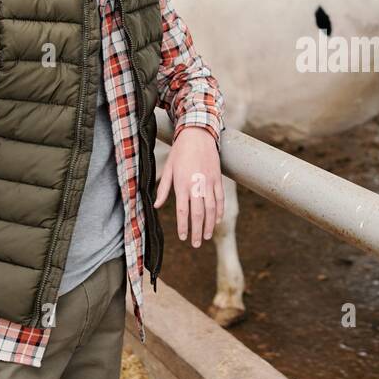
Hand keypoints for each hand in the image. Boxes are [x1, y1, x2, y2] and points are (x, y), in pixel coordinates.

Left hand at [154, 125, 223, 247]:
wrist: (197, 134)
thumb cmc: (180, 151)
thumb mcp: (168, 168)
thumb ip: (163, 189)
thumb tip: (157, 206)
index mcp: (182, 184)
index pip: (183, 211)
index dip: (184, 226)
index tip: (183, 237)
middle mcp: (197, 185)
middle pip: (198, 214)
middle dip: (197, 231)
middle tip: (196, 244)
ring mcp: (209, 182)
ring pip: (212, 208)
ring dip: (209, 224)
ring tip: (206, 236)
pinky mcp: (218, 178)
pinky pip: (220, 198)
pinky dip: (220, 211)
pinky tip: (217, 220)